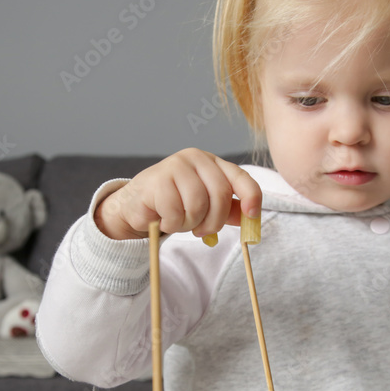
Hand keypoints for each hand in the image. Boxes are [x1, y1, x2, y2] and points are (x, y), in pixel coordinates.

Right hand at [94, 148, 261, 239]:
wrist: (136, 204)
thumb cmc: (174, 203)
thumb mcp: (206, 206)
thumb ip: (229, 210)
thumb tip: (252, 218)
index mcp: (212, 163)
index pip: (240, 177)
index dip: (251, 197)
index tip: (252, 216)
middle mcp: (196, 158)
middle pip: (221, 194)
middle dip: (214, 221)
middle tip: (202, 232)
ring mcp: (176, 166)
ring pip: (198, 204)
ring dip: (190, 223)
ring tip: (179, 221)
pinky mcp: (158, 180)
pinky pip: (176, 212)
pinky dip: (172, 224)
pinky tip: (163, 219)